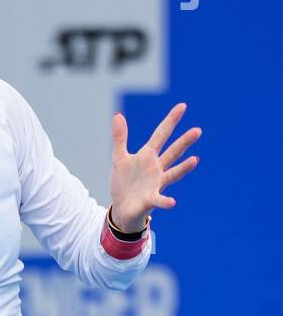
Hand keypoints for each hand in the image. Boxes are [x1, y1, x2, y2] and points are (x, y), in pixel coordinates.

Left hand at [109, 102, 200, 232]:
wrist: (121, 208)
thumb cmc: (123, 183)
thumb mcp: (119, 158)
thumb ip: (120, 138)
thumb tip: (118, 115)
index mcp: (148, 156)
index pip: (161, 135)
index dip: (171, 121)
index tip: (182, 106)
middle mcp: (156, 168)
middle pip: (173, 152)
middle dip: (184, 142)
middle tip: (198, 130)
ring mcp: (156, 184)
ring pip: (172, 174)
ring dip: (184, 168)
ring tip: (195, 160)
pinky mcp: (151, 200)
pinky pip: (160, 200)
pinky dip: (166, 202)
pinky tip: (172, 202)